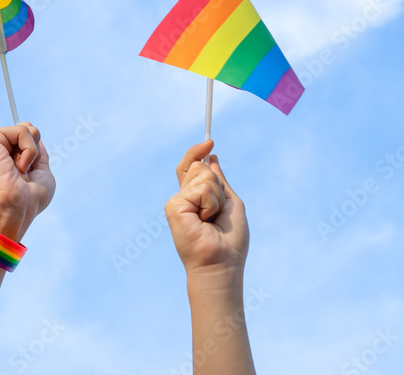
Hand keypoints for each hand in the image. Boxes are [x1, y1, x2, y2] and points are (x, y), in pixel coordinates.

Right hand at [0, 123, 54, 241]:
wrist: (14, 209)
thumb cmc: (28, 200)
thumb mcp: (42, 174)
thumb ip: (37, 153)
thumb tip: (33, 132)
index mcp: (4, 158)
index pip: (26, 138)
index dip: (35, 150)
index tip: (29, 171)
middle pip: (28, 130)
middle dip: (34, 151)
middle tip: (23, 172)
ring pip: (27, 129)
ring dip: (32, 153)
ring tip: (19, 171)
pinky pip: (22, 130)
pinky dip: (29, 150)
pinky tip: (18, 167)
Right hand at [165, 141, 248, 284]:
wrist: (222, 263)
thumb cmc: (230, 241)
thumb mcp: (230, 203)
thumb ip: (220, 182)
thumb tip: (211, 158)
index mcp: (194, 198)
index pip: (191, 167)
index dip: (197, 152)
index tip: (210, 141)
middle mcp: (183, 198)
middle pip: (199, 167)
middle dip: (218, 187)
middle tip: (217, 213)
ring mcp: (177, 202)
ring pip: (203, 175)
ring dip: (217, 198)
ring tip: (212, 219)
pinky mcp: (173, 206)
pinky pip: (201, 188)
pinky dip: (211, 203)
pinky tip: (205, 220)